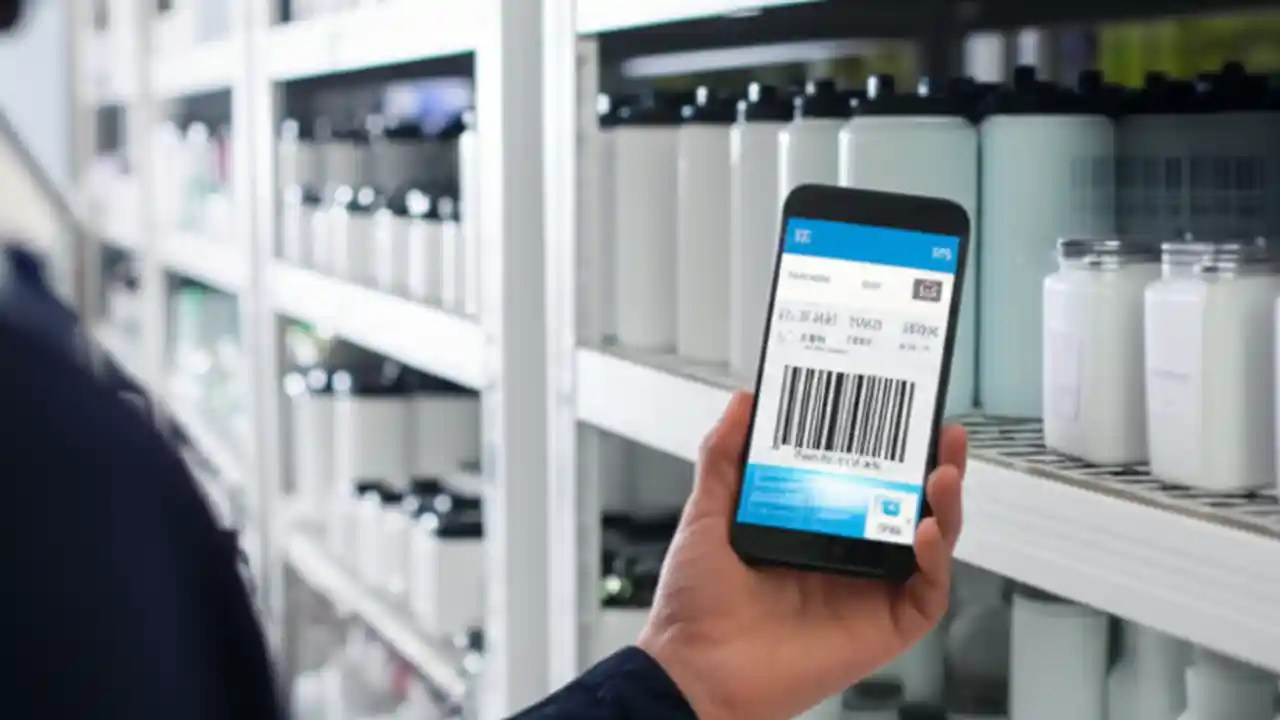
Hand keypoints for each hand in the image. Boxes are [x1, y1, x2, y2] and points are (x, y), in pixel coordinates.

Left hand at [638, 392, 966, 719]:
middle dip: (936, 469)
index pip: (867, 481)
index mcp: (814, 529)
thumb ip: (723, 458)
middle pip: (910, 507)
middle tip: (944, 434)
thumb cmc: (695, 604)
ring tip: (942, 473)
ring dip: (947, 507)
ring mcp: (869, 593)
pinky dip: (936, 562)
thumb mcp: (707, 514)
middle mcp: (848, 557)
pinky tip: (924, 531)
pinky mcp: (883, 628)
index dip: (891, 449)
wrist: (693, 667)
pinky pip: (927, 593)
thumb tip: (743, 402)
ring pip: (932, 546)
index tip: (900, 412)